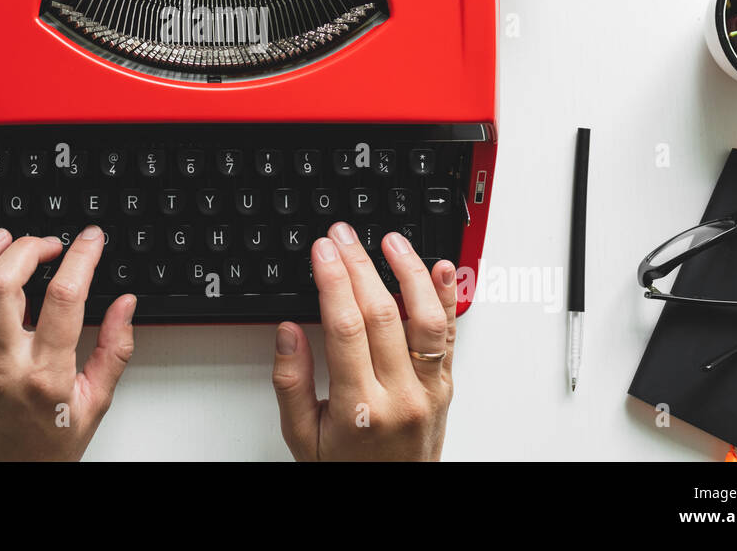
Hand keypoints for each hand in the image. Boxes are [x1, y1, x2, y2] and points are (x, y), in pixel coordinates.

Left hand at [0, 226, 135, 460]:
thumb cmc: (43, 449)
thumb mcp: (94, 404)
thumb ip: (114, 350)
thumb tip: (125, 305)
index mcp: (45, 375)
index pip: (65, 298)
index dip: (81, 258)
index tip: (90, 240)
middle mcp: (2, 366)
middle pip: (4, 285)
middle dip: (27, 248)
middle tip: (47, 243)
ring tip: (1, 237)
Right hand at [272, 221, 456, 460]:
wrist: (392, 501)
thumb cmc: (348, 469)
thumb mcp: (302, 437)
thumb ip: (291, 382)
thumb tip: (288, 331)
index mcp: (360, 408)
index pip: (346, 328)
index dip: (333, 282)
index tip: (322, 252)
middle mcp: (400, 396)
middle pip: (381, 314)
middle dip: (358, 265)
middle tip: (342, 235)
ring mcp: (428, 389)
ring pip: (425, 319)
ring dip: (409, 272)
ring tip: (391, 241)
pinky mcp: (445, 385)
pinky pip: (448, 335)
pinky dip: (445, 297)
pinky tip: (440, 268)